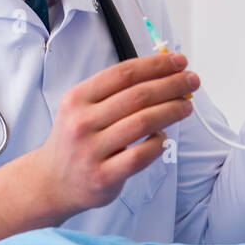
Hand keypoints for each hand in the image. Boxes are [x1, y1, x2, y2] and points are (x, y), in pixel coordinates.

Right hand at [0, 53, 199, 244]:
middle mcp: (82, 122)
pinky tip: (165, 137)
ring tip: (186, 106)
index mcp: (78, 99)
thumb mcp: (83, 108)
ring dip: (171, 111)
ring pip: (143, 123)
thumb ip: (115, 93)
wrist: (52, 182)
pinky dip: (158, 144)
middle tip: (192, 81)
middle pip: (138, 96)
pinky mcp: (103, 176)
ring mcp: (92, 150)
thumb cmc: (76, 140)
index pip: (124, 74)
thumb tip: (162, 75)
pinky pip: (140, 156)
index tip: (180, 63)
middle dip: (171, 85)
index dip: (156, 65)